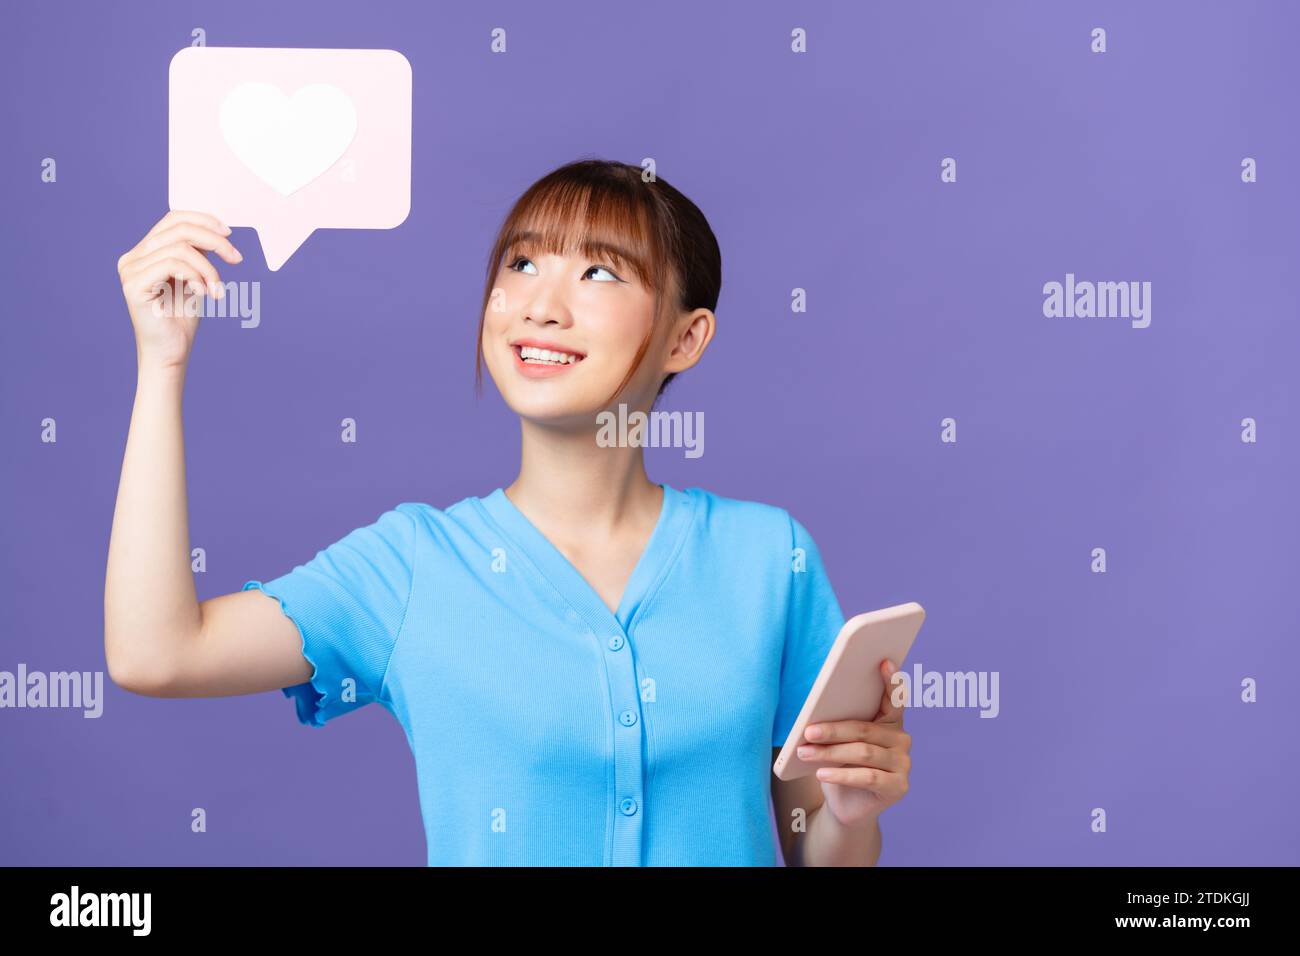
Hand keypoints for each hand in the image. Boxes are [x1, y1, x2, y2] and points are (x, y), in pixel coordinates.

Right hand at [116, 210, 242, 371]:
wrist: (171, 353)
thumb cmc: (181, 319)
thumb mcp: (195, 277)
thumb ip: (197, 254)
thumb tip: (215, 231)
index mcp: (144, 252)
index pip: (173, 218)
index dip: (203, 220)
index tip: (230, 234)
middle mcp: (132, 257)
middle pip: (178, 229)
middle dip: (214, 241)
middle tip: (236, 259)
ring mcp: (130, 270)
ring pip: (180, 248)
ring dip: (208, 269)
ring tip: (217, 290)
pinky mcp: (134, 285)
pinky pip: (172, 264)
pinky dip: (196, 276)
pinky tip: (204, 294)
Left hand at [797, 658, 911, 826]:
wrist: (847, 806)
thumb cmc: (841, 766)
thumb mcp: (839, 743)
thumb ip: (840, 725)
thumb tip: (819, 712)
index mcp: (890, 723)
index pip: (894, 699)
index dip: (891, 681)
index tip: (883, 661)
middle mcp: (903, 741)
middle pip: (865, 730)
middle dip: (833, 730)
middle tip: (808, 731)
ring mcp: (904, 764)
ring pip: (863, 753)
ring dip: (830, 753)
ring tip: (805, 752)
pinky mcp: (898, 787)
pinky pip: (867, 776)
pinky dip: (841, 774)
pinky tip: (821, 773)